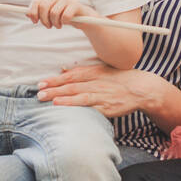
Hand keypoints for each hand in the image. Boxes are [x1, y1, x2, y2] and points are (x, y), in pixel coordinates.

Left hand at [27, 0, 91, 28]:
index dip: (33, 12)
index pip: (36, 1)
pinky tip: (65, 22)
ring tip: (58, 25)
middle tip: (48, 26)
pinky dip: (64, 22)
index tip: (34, 22)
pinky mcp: (75, 5)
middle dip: (44, 20)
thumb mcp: (50, 13)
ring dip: (55, 23)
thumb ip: (39, 12)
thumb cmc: (64, 15)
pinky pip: (65, 16)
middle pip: (43, 7)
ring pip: (54, 13)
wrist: (83, 17)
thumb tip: (26, 14)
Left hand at [35, 64, 158, 117]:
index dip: (55, 79)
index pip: (71, 76)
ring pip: (80, 96)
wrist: (140, 88)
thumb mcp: (101, 70)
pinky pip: (91, 108)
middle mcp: (96, 83)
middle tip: (39, 92)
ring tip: (50, 100)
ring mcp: (102, 95)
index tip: (42, 82)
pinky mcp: (107, 108)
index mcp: (94, 72)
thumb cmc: (119, 79)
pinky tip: (69, 111)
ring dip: (64, 98)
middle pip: (72, 86)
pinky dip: (79, 108)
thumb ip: (82, 71)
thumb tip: (63, 70)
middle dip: (55, 89)